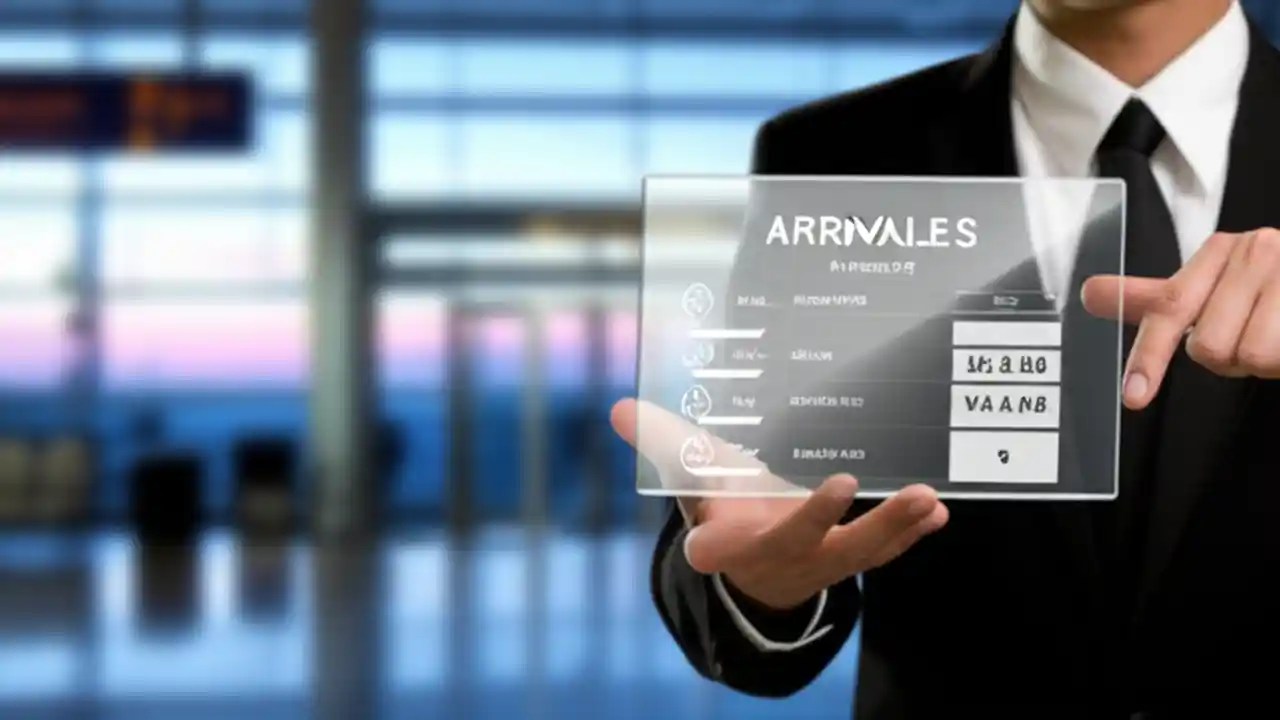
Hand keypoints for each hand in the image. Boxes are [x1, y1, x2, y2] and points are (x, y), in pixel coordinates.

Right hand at [610, 398, 948, 610]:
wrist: (762, 569)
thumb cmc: (726, 511)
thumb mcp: (692, 482)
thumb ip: (665, 445)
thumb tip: (620, 408)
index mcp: (724, 542)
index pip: (709, 548)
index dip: (709, 544)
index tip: (703, 541)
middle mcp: (773, 557)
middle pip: (797, 543)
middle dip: (817, 518)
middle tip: (841, 483)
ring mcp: (818, 562)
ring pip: (855, 550)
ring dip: (890, 526)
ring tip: (922, 498)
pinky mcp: (851, 560)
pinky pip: (884, 552)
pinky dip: (911, 533)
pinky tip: (939, 510)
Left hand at [1084, 228, 1279, 409]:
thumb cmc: (1278, 292)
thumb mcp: (1216, 289)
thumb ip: (1157, 299)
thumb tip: (1090, 293)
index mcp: (1222, 250)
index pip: (1168, 307)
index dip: (1148, 356)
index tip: (1134, 397)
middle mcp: (1257, 251)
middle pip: (1209, 347)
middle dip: (1229, 359)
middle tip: (1255, 336)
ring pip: (1250, 356)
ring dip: (1265, 363)